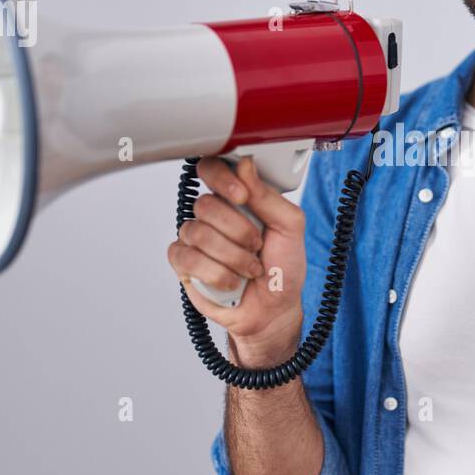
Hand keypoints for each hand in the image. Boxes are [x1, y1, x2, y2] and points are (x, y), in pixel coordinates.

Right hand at [166, 155, 305, 368]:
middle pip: (205, 204)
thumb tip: (245, 165)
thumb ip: (268, 196)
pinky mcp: (184, 263)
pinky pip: (186, 257)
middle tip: (257, 247)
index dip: (222, 179)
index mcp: (237, 198)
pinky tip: (230, 281)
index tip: (242, 196)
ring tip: (249, 269)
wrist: (274, 310)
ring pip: (197, 233)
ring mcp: (196, 238)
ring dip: (232, 257)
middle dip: (238, 231)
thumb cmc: (284, 268)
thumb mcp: (290, 227)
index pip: (212, 169)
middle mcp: (214, 215)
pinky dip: (215, 273)